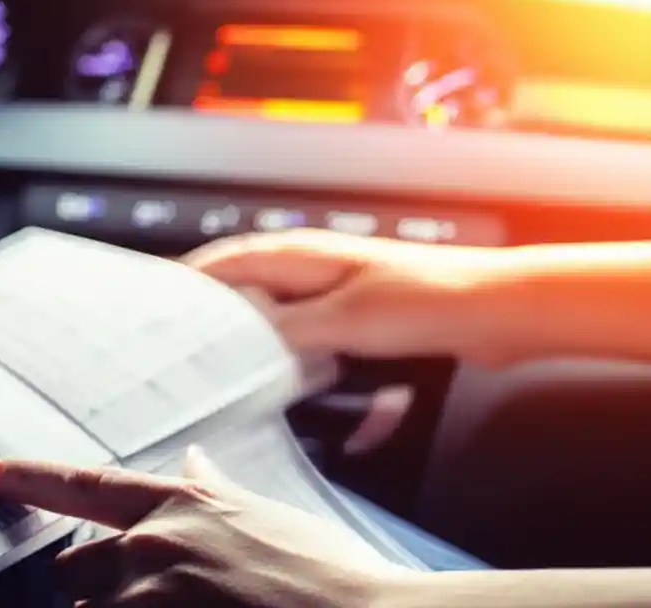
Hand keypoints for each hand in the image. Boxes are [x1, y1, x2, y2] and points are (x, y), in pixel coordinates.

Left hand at [0, 448, 398, 606]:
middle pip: (72, 570)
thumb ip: (217, 493)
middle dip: (97, 589)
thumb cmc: (325, 577)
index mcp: (181, 506)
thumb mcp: (266, 519)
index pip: (85, 484)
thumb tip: (195, 462)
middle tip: (154, 600)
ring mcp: (149, 601)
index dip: (28, 477)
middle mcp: (154, 546)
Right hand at [184, 229, 513, 364]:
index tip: (157, 309)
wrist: (494, 312)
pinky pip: (320, 351)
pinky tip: (318, 394)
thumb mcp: (345, 320)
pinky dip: (313, 373)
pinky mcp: (363, 327)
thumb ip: (285, 330)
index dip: (189, 285)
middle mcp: (317, 272)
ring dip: (273, 356)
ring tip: (254, 382)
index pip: (227, 264)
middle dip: (226, 329)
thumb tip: (237, 340)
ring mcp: (340, 299)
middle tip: (196, 360)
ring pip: (285, 330)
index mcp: (303, 255)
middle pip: (251, 299)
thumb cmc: (430, 299)